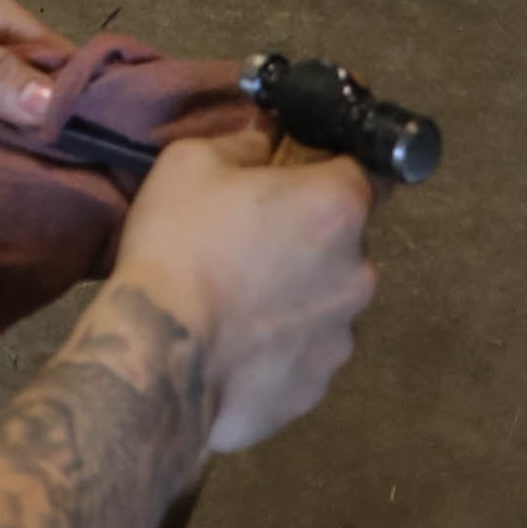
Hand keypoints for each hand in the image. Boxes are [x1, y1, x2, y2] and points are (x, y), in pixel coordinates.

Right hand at [111, 127, 378, 455]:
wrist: (158, 359)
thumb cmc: (178, 246)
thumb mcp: (192, 163)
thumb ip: (246, 143)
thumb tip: (268, 140)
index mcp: (337, 208)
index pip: (368, 172)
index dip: (331, 171)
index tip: (296, 178)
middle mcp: (358, 273)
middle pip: (346, 242)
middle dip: (309, 238)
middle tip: (251, 242)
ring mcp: (343, 338)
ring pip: (328, 301)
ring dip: (299, 295)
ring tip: (238, 303)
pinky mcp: (319, 388)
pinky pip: (307, 352)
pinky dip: (282, 345)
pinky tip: (237, 344)